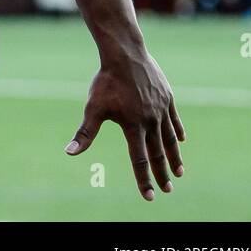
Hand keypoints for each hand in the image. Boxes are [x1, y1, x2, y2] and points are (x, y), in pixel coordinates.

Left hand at [66, 52, 185, 199]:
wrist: (125, 54)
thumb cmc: (106, 81)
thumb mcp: (93, 108)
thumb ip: (85, 133)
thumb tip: (69, 152)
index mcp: (133, 126)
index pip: (139, 159)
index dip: (143, 179)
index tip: (149, 195)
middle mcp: (151, 121)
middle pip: (158, 153)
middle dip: (162, 173)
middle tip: (168, 190)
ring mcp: (162, 109)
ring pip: (170, 139)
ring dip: (174, 157)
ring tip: (178, 172)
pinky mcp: (167, 98)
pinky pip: (174, 120)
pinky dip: (177, 132)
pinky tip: (181, 141)